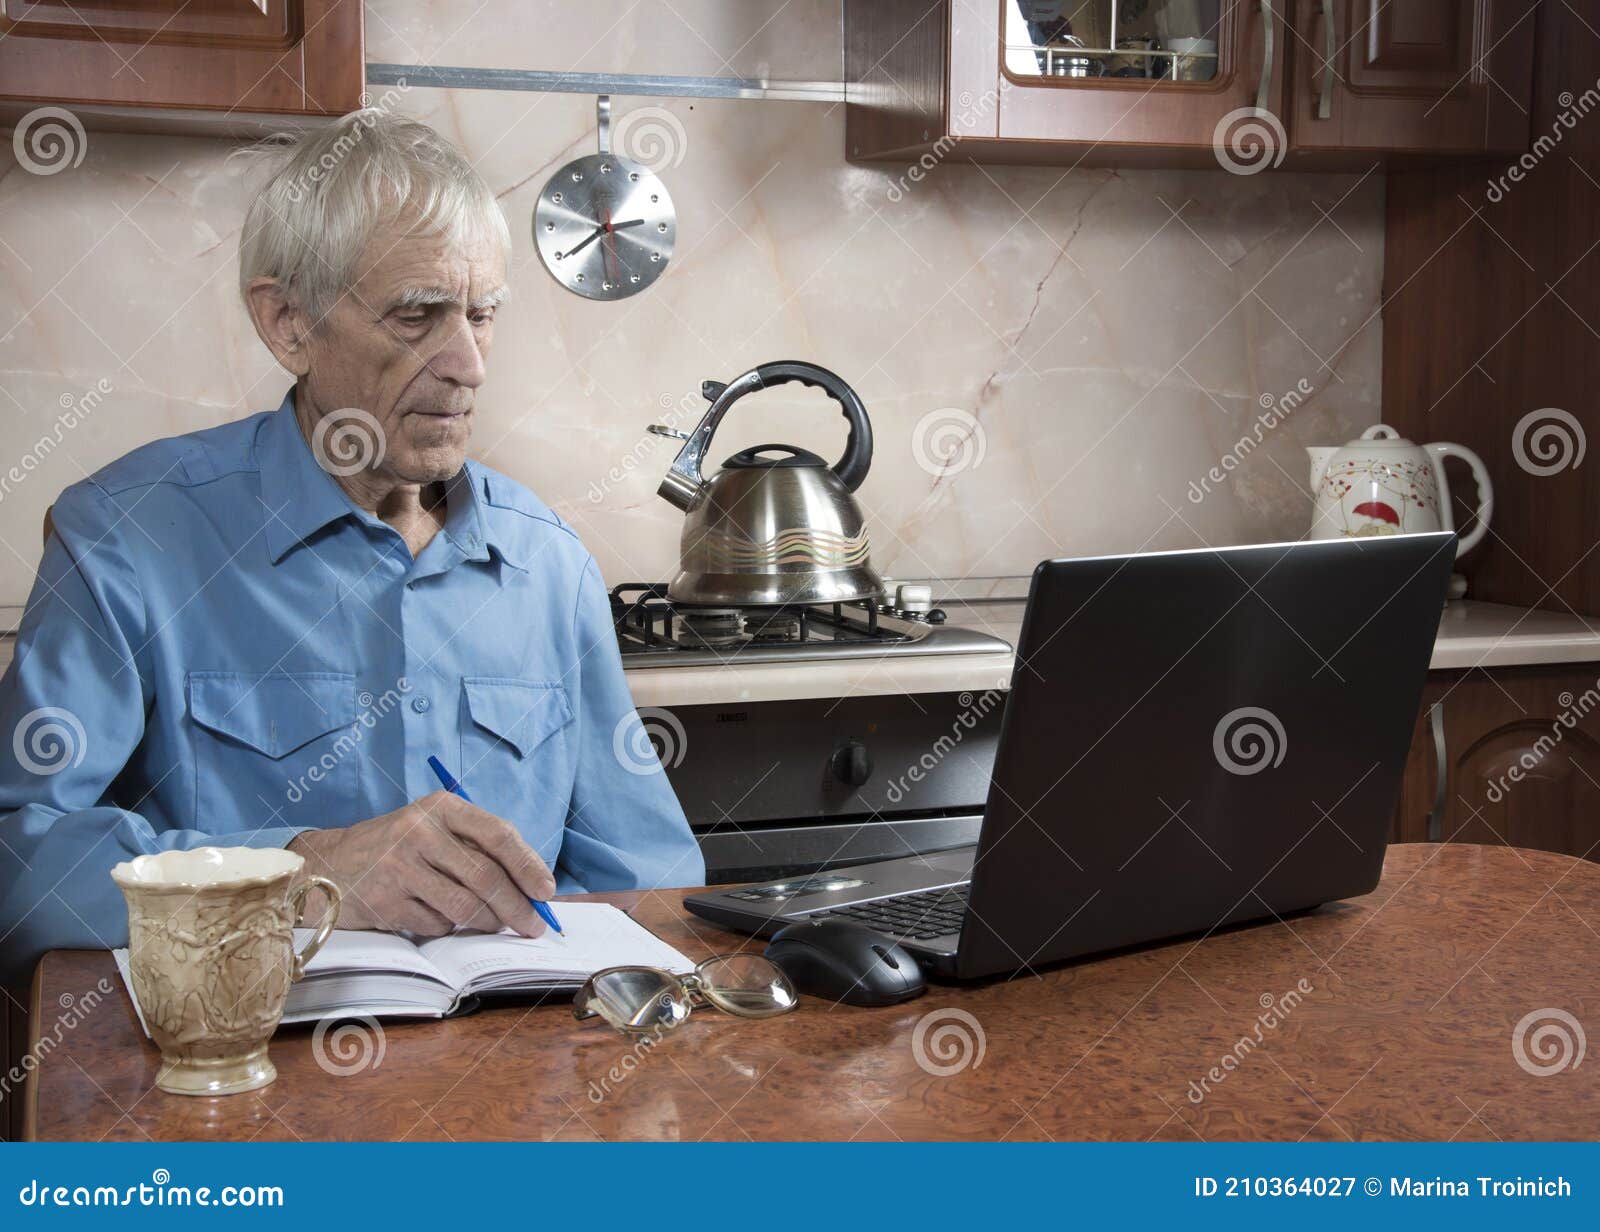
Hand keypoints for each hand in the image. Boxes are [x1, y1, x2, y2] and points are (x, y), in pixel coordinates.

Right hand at [288, 792, 555, 937]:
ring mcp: (400, 868)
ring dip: (489, 922)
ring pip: (465, 906)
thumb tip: (533, 886)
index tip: (547, 891)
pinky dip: (449, 928)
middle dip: (518, 907)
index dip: (528, 865)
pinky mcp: (385, 902)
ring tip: (496, 925)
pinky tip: (441, 918)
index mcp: (441, 808)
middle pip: (486, 877)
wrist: (330, 864)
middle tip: (534, 925)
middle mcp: (420, 832)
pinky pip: (436, 924)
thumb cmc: (398, 848)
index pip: (498, 834)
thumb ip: (478, 847)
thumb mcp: (434, 829)